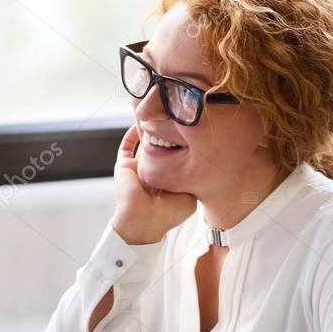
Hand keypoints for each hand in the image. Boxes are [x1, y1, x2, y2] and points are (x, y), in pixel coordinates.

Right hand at [111, 125, 196, 244]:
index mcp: (168, 178)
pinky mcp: (124, 166)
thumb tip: (207, 165)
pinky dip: (130, 133)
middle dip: (167, 130)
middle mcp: (153, 171)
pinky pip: (126, 146)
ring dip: (148, 127)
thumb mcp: (190, 197)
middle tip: (175, 113)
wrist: (143, 220)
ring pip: (143, 142)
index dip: (183, 141)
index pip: (176, 154)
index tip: (193, 127)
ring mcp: (138, 167)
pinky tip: (140, 120)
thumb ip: (196, 181)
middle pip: (160, 145)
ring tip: (158, 111)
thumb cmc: (168, 214)